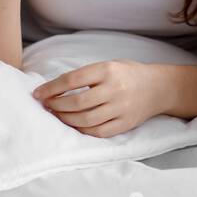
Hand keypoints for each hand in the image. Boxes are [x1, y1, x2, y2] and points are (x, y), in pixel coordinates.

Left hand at [31, 59, 168, 137]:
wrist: (158, 87)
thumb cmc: (127, 74)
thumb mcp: (108, 65)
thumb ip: (85, 76)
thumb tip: (54, 89)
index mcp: (108, 70)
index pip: (72, 80)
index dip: (51, 88)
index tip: (37, 93)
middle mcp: (115, 89)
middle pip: (77, 102)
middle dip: (56, 106)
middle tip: (46, 105)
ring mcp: (121, 108)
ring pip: (86, 119)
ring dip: (66, 119)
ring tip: (57, 115)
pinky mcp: (125, 123)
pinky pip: (98, 131)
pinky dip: (82, 130)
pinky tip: (74, 124)